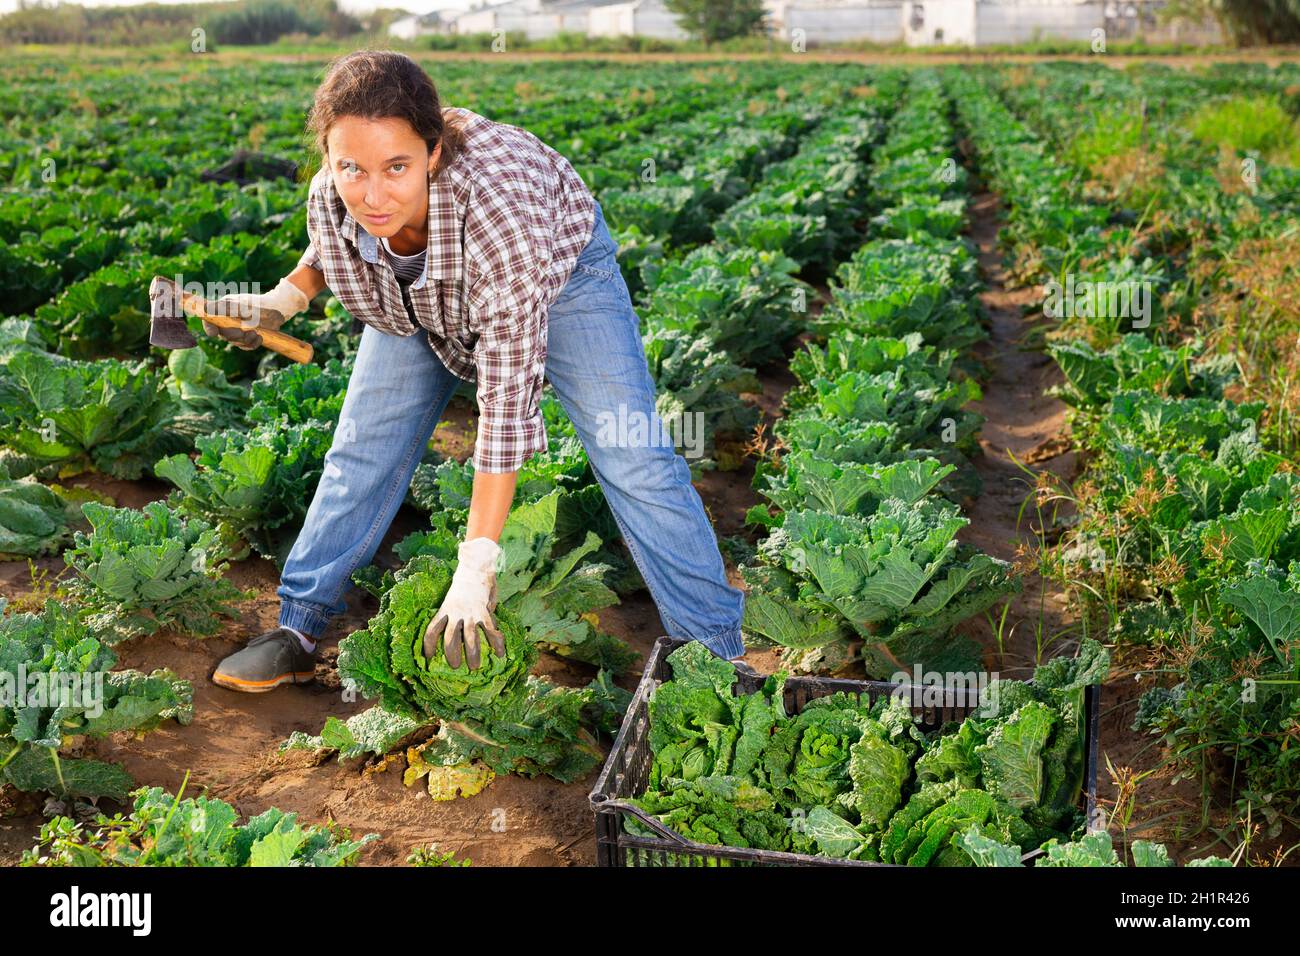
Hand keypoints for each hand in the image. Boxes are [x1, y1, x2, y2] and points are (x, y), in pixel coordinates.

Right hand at [203, 277, 308, 349]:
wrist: (279, 308)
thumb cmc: (259, 304)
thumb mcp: (242, 305)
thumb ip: (225, 308)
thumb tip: (205, 308)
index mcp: (224, 310)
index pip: (210, 321)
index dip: (209, 327)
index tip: (213, 333)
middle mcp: (229, 320)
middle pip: (223, 334)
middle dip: (233, 335)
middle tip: (243, 332)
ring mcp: (239, 329)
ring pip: (235, 341)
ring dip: (244, 340)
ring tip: (256, 333)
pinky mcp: (249, 336)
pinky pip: (246, 346)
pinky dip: (252, 344)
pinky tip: (260, 338)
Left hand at [422, 537, 505, 669]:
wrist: (476, 565)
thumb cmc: (466, 581)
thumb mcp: (455, 597)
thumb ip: (458, 613)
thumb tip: (465, 630)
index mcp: (445, 609)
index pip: (432, 630)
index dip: (429, 646)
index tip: (429, 658)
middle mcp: (456, 613)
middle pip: (450, 639)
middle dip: (452, 655)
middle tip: (456, 667)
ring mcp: (470, 612)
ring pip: (470, 638)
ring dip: (472, 654)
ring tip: (475, 667)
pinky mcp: (484, 611)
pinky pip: (490, 630)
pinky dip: (496, 642)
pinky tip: (501, 653)